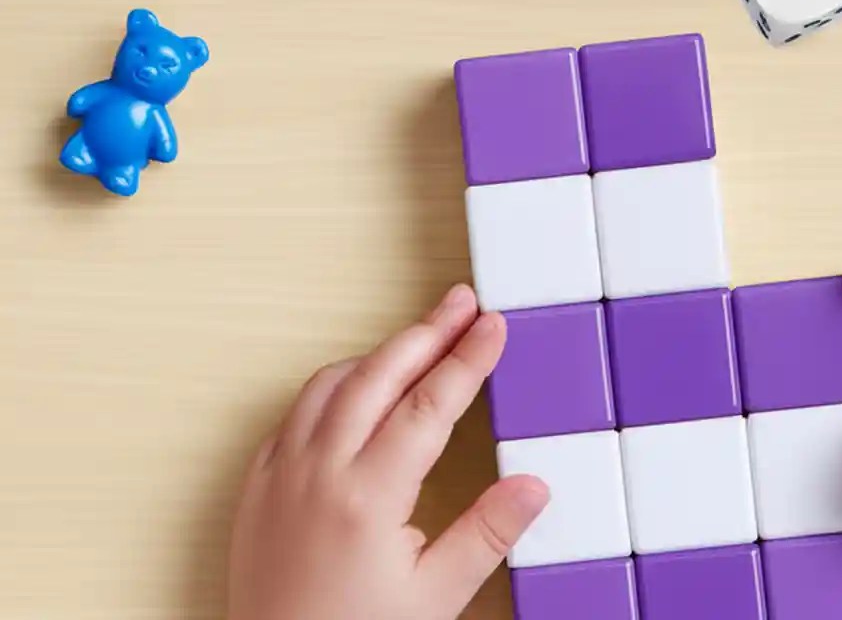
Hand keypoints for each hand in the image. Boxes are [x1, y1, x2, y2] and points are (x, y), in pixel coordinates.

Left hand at [228, 285, 548, 619]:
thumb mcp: (435, 598)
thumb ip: (485, 534)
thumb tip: (533, 486)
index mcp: (367, 496)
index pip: (429, 405)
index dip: (467, 359)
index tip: (492, 326)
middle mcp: (318, 472)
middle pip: (379, 375)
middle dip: (426, 331)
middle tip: (461, 301)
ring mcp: (281, 474)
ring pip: (331, 385)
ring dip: (379, 353)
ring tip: (419, 338)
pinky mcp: (258, 487)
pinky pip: (295, 412)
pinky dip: (333, 385)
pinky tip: (355, 388)